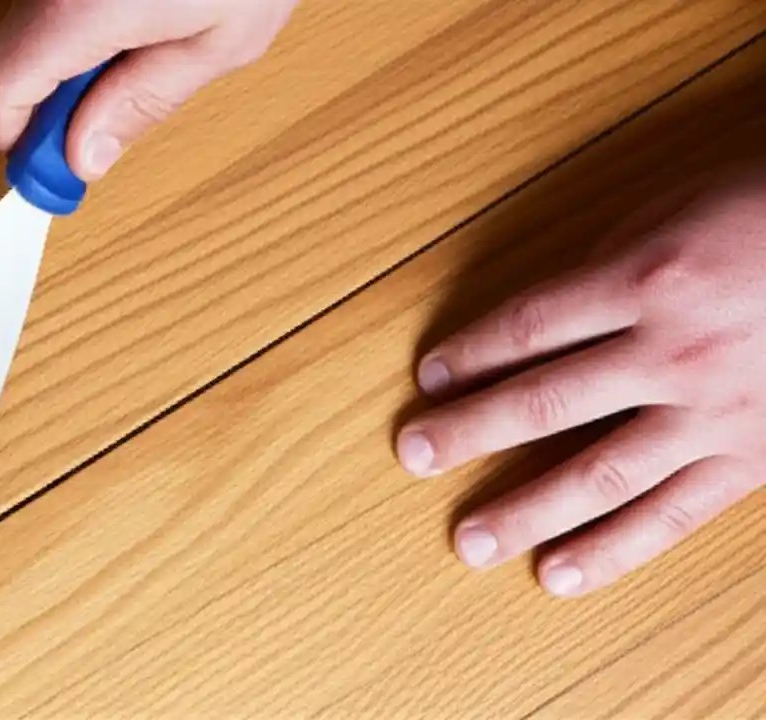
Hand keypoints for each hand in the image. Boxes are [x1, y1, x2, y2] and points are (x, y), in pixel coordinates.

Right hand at [0, 0, 296, 180]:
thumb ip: (143, 101)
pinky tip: (135, 5)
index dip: (13, 132)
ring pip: (29, 16)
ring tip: (147, 31)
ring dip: (68, 46)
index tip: (42, 158)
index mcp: (85, 5)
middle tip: (101, 110)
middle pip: (7, 50)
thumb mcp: (222, 41)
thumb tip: (86, 152)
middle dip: (47, 93)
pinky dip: (80, 13)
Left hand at [399, 173, 765, 596]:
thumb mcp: (683, 211)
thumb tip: (540, 321)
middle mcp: (672, 350)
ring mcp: (713, 412)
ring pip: (598, 472)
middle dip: (470, 432)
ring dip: (524, 510)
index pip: (529, 326)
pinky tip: (557, 572)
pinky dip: (611, 548)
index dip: (471, 354)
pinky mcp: (751, 459)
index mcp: (647, 276)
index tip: (431, 379)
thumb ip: (610, 265)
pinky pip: (670, 512)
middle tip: (415, 456)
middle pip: (544, 401)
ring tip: (468, 541)